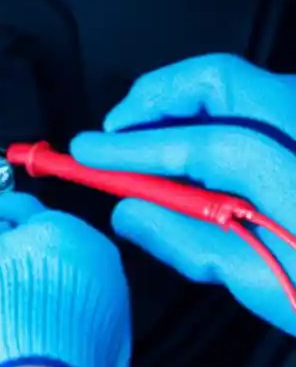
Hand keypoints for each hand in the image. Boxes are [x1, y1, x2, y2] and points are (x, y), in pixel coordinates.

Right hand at [71, 54, 295, 332]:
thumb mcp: (264, 285)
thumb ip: (191, 243)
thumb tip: (131, 213)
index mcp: (295, 178)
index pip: (206, 144)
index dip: (136, 148)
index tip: (90, 155)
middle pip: (221, 81)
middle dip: (155, 98)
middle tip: (114, 130)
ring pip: (240, 85)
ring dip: (182, 102)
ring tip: (144, 139)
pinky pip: (258, 104)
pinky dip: (214, 114)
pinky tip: (191, 149)